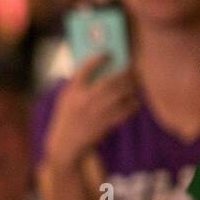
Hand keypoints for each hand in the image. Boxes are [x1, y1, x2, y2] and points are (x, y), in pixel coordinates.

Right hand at [41, 55, 139, 169]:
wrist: (65, 145)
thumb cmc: (67, 118)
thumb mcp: (65, 99)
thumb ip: (78, 84)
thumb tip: (100, 68)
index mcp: (72, 92)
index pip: (84, 69)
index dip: (97, 59)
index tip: (108, 53)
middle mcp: (83, 100)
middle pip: (109, 81)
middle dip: (123, 73)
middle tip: (132, 68)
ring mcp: (95, 113)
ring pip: (119, 95)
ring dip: (130, 87)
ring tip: (135, 83)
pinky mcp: (104, 125)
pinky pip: (123, 111)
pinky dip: (132, 105)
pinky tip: (135, 101)